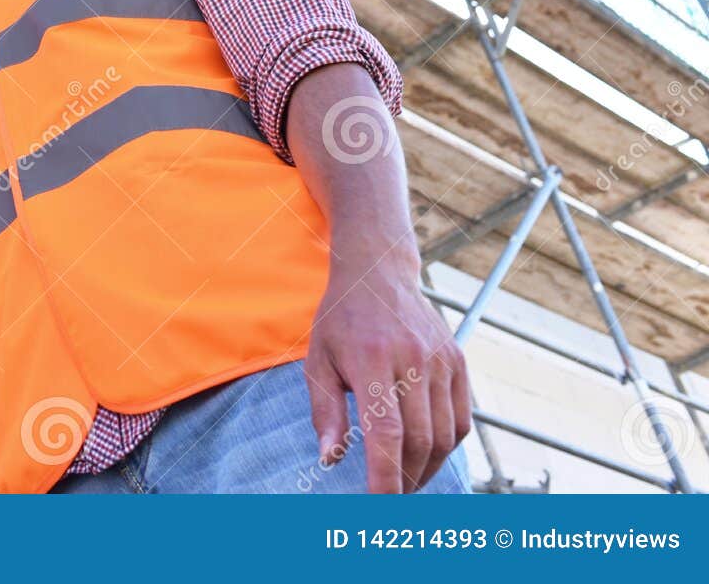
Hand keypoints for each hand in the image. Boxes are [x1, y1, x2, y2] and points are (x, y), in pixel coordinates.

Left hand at [303, 259, 470, 492]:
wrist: (378, 274)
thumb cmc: (340, 321)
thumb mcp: (318, 360)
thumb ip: (325, 411)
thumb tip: (330, 459)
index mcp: (372, 358)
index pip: (387, 431)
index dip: (385, 475)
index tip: (379, 506)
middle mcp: (413, 359)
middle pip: (419, 440)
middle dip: (405, 479)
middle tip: (389, 502)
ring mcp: (442, 361)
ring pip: (445, 435)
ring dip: (426, 469)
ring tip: (405, 483)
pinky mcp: (459, 362)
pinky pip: (461, 420)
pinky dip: (447, 447)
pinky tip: (425, 456)